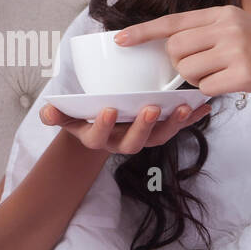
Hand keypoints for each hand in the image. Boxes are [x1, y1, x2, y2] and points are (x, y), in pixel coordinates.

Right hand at [40, 100, 211, 153]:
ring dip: (174, 123)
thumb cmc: (84, 116)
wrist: (102, 126)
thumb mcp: (68, 117)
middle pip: (135, 141)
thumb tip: (46, 112)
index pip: (99, 137)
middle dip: (143, 127)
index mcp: (99, 139)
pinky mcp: (160, 130)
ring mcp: (143, 138)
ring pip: (160, 136)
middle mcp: (122, 142)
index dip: (104, 126)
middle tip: (150, 109)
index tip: (108, 110)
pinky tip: (204, 107)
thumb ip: (58, 114)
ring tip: (184, 107)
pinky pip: (176, 126)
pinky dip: (191, 118)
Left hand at [114, 5, 250, 111]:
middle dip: (179, 65)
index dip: (143, 31)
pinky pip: (206, 88)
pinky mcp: (243, 73)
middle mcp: (227, 26)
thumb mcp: (241, 30)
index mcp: (224, 13)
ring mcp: (236, 49)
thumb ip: (210, 33)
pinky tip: (233, 85)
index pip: (173, 21)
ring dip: (198, 80)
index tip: (119, 40)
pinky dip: (213, 92)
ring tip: (223, 76)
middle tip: (202, 70)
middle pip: (175, 49)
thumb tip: (172, 47)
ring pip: (187, 70)